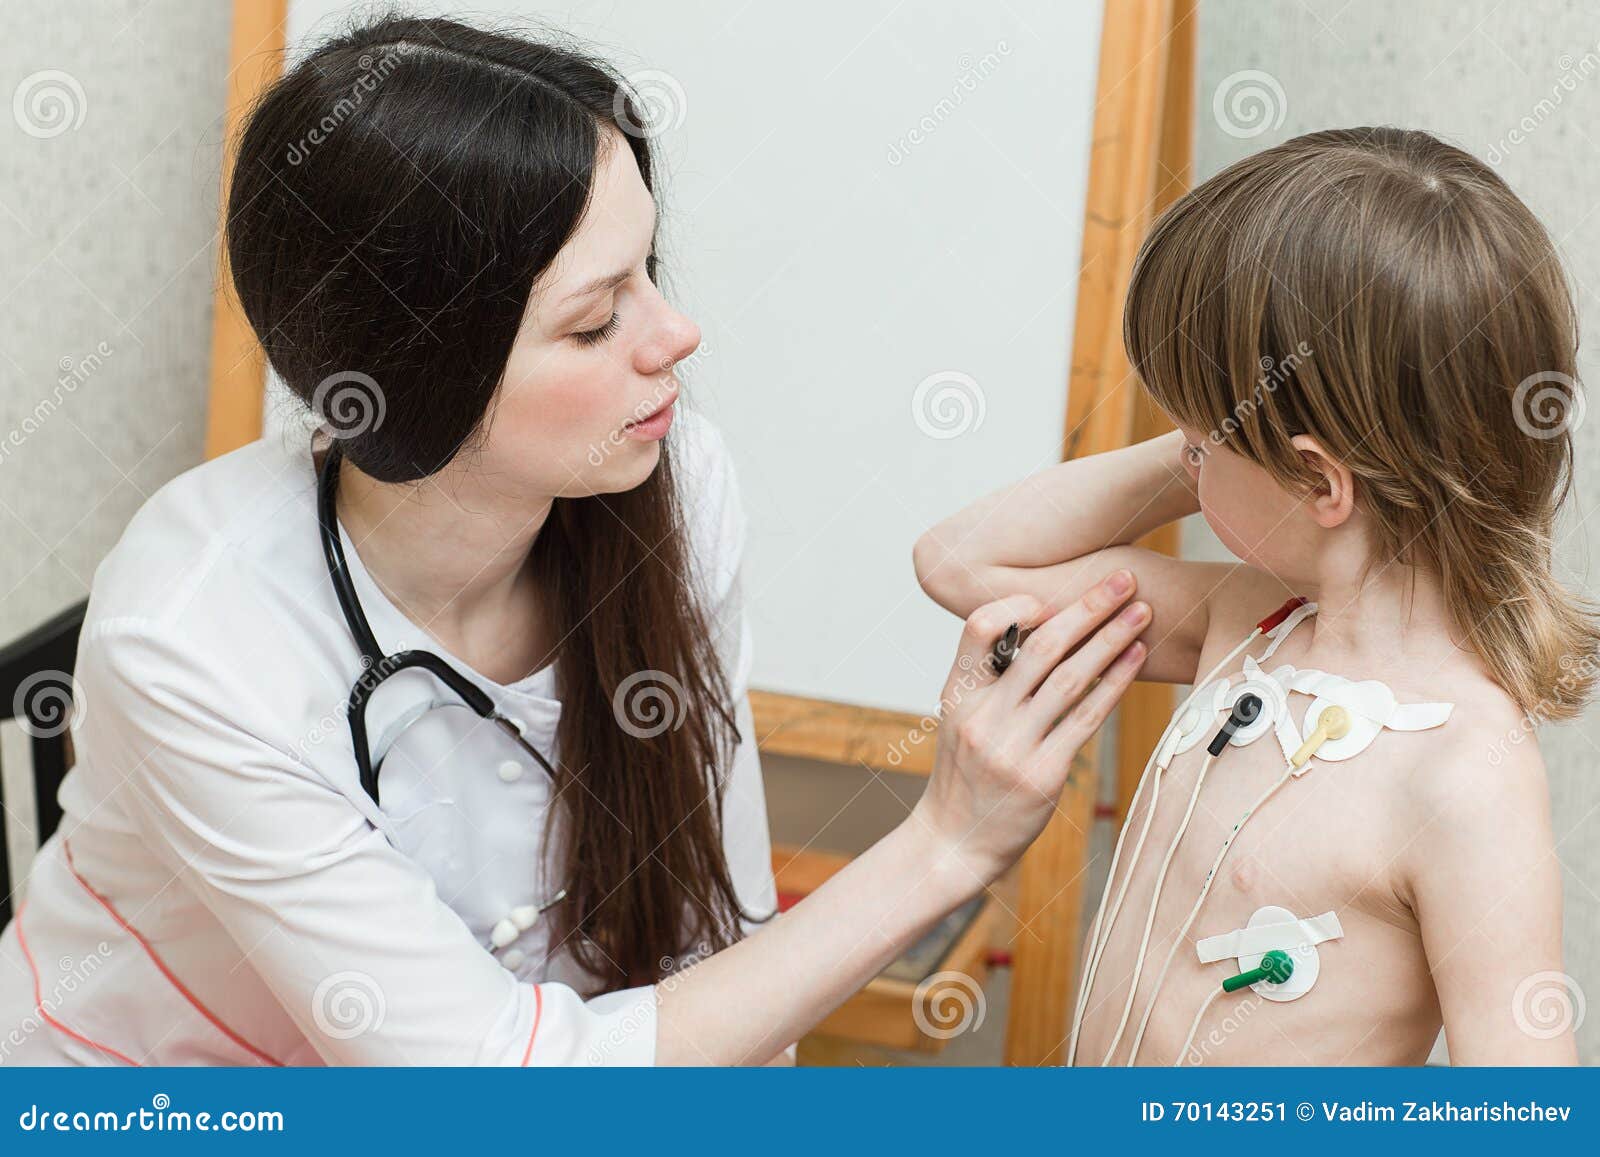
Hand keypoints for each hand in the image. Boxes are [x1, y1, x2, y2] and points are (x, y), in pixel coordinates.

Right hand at [912, 570, 1149, 887]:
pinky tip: (1135, 660)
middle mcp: (982, 716)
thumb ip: (991, 681)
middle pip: (1039, 646)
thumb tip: (1042, 632)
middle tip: (1121, 580)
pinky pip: (1085, 719)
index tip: (1052, 593)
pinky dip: (1113, 684)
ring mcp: (1011, 747)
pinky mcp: (1042, 774)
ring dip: (1110, 640)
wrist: (954, 843)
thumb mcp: (959, 721)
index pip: (978, 628)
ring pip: (1068, 678)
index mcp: (957, 695)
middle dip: (1086, 608)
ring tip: (1141, 613)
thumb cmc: (964, 776)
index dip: (1017, 603)